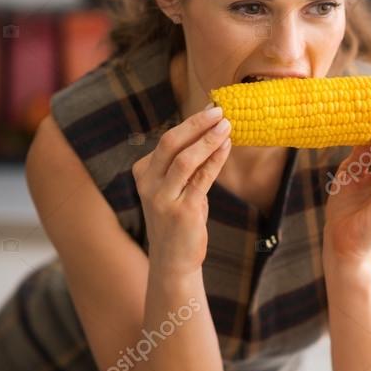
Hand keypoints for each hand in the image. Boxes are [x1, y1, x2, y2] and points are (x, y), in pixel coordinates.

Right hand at [132, 105, 231, 276]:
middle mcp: (148, 184)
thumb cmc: (178, 220)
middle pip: (170, 143)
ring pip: (184, 159)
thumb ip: (187, 165)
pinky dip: (216, 160)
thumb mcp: (176, 188)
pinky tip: (227, 146)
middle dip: (196, 124)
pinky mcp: (182, 212)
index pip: (168, 142)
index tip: (212, 109)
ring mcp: (163, 199)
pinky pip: (201, 179)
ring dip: (208, 139)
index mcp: (143, 173)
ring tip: (227, 125)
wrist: (173, 261)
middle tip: (219, 110)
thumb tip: (212, 132)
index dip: (191, 123)